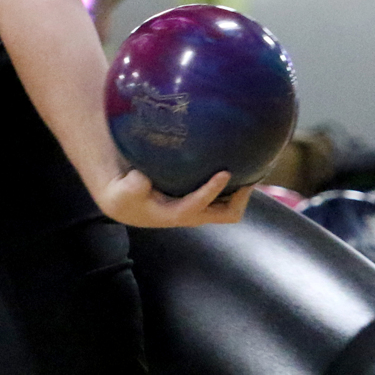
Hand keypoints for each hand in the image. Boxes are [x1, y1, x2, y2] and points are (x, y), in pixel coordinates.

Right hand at [93, 168, 253, 228]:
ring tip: (253, 166)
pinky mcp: (199, 197)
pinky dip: (233, 183)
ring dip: (241, 191)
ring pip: (230, 205)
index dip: (212, 191)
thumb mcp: (122, 191)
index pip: (198, 205)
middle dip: (241, 198)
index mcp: (174, 214)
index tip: (224, 172)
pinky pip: (224, 194)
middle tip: (250, 174)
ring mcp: (198, 207)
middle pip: (227, 214)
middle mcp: (192, 213)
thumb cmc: (125, 195)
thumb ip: (132, 186)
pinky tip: (236, 160)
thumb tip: (142, 178)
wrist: (125, 202)